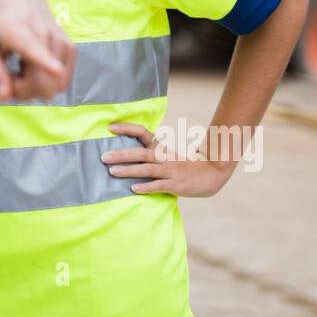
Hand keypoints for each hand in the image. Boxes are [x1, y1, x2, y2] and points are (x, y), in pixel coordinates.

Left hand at [0, 0, 75, 100]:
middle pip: (42, 82)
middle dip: (22, 90)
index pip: (32, 47)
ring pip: (54, 87)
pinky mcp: (72, 49)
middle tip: (9, 75)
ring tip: (22, 67)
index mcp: (16, 30)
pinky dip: (46, 83)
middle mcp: (45, 33)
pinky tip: (35, 68)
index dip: (45, 61)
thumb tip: (5, 98)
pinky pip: (61, 84)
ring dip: (34, 87)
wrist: (21, 0)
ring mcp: (62, 41)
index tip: (56, 70)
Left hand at [101, 122, 236, 196]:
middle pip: (140, 153)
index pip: (142, 132)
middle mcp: (164, 156)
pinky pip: (158, 185)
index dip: (126, 128)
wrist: (213, 173)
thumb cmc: (185, 165)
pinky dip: (146, 187)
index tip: (110, 127)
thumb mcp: (168, 155)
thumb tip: (127, 155)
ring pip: (146, 169)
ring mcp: (170, 170)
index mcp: (161, 147)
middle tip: (103, 157)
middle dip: (121, 155)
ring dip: (129, 170)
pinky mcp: (176, 184)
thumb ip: (151, 154)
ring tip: (112, 172)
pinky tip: (133, 189)